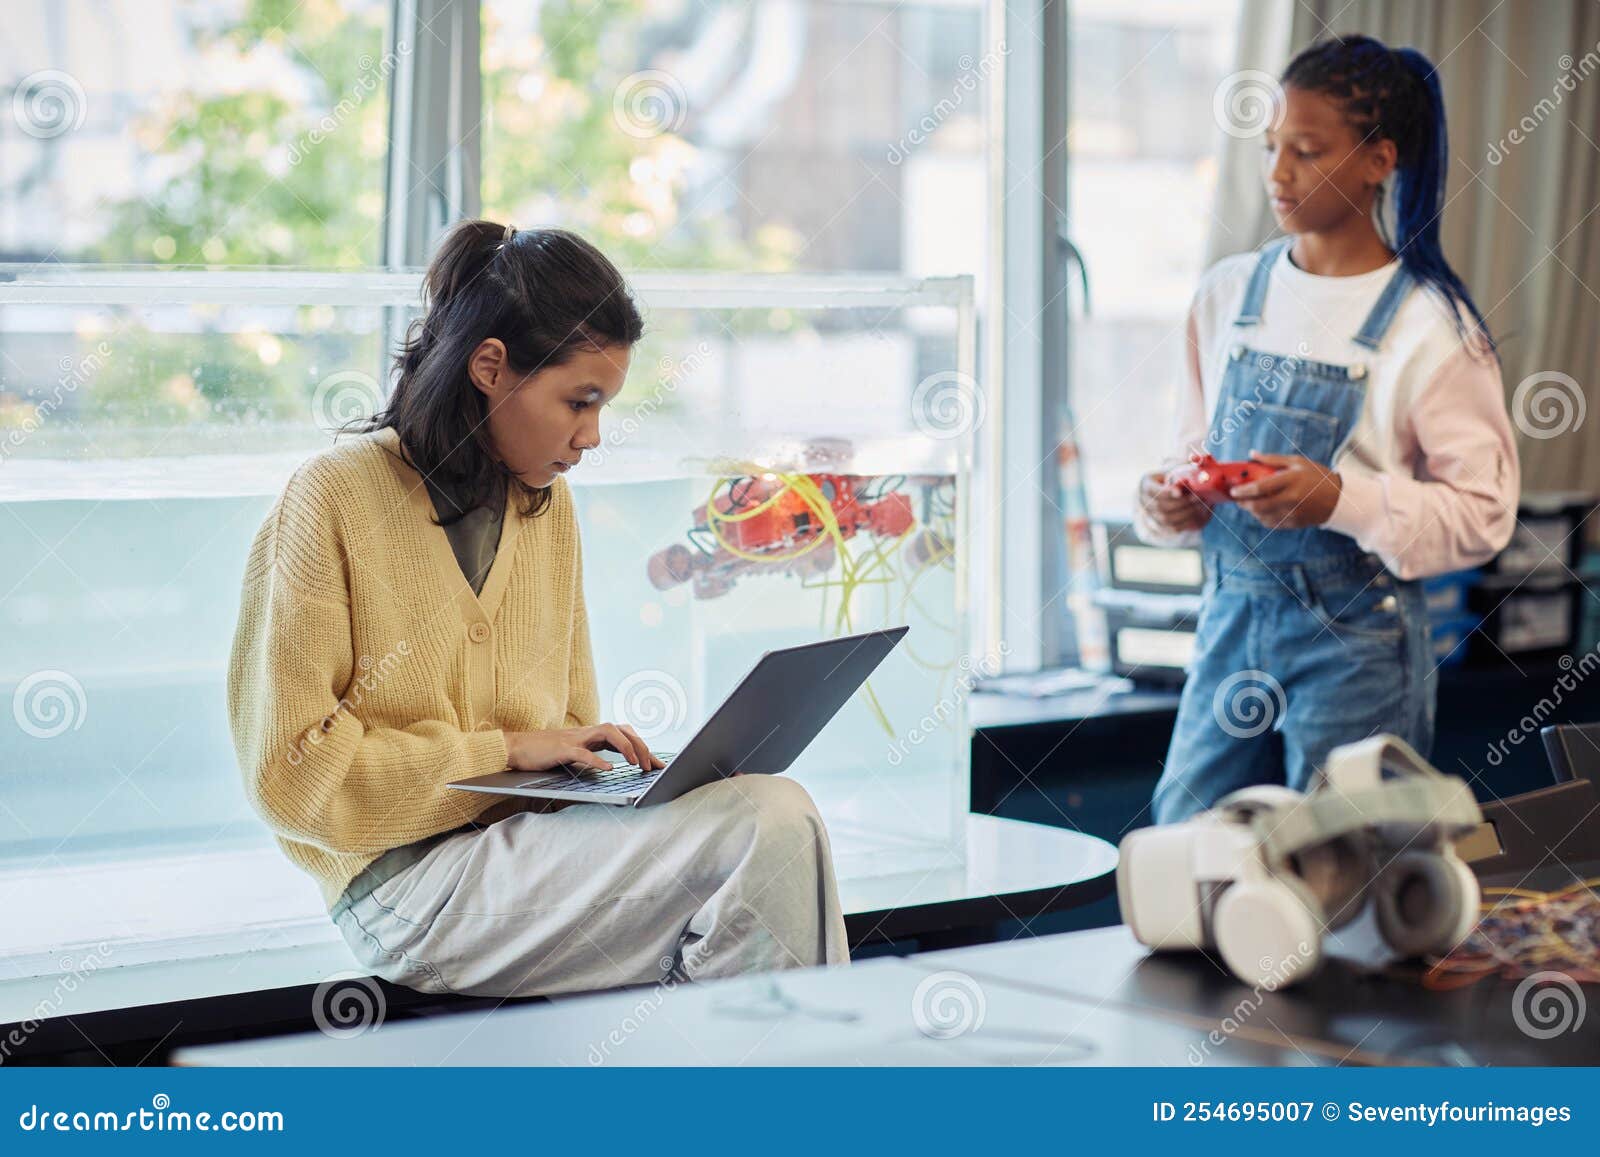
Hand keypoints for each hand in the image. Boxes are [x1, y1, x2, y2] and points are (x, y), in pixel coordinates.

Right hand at [504, 724, 665, 773]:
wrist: (515, 747)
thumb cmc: (545, 753)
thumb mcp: (575, 753)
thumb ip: (593, 754)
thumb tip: (613, 767)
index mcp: (592, 734)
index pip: (625, 734)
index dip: (644, 747)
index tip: (659, 764)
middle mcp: (587, 732)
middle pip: (622, 729)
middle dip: (641, 746)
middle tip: (652, 767)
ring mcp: (575, 738)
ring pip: (608, 732)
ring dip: (626, 747)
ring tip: (636, 764)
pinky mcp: (561, 749)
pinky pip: (583, 752)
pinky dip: (597, 760)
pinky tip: (609, 769)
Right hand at [1139, 470, 1211, 532]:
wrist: (1173, 490)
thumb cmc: (1177, 476)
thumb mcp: (1177, 467)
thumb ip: (1185, 464)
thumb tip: (1197, 459)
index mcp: (1146, 483)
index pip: (1152, 490)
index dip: (1165, 493)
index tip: (1179, 492)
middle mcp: (1144, 501)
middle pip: (1161, 506)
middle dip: (1181, 503)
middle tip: (1197, 498)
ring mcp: (1151, 515)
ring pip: (1167, 519)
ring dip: (1186, 513)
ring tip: (1200, 505)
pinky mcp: (1161, 526)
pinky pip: (1173, 528)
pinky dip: (1187, 522)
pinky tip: (1198, 514)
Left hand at [1229, 451, 1341, 528]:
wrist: (1340, 499)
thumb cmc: (1317, 477)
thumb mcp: (1298, 462)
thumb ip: (1273, 460)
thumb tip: (1252, 454)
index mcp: (1292, 480)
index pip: (1261, 487)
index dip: (1243, 491)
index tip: (1233, 491)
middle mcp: (1292, 498)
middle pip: (1258, 506)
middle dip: (1243, 503)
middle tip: (1238, 499)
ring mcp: (1293, 513)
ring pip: (1262, 516)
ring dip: (1252, 511)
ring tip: (1250, 503)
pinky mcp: (1294, 524)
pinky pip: (1271, 523)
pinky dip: (1263, 517)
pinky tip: (1263, 510)